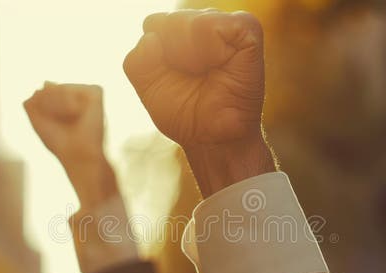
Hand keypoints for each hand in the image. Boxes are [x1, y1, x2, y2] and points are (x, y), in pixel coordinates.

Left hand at [24, 83, 117, 209]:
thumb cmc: (60, 143)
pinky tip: (79, 114)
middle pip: (47, 87)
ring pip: (58, 87)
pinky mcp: (96, 93)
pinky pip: (71, 88)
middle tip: (61, 125)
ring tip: (71, 121)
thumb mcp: (38, 123)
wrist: (78, 155)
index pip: (40, 92)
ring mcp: (86, 94)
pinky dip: (69, 103)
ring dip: (58, 107)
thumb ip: (32, 102)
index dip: (40, 109)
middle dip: (47, 106)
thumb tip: (46, 82)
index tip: (52, 126)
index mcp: (64, 101)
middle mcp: (76, 95)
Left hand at [124, 9, 274, 195]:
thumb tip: (151, 37)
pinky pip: (213, 24)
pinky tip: (219, 64)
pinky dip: (209, 49)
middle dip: (173, 56)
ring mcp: (226, 25)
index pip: (154, 23)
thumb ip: (137, 61)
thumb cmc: (186, 114)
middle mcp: (202, 23)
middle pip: (169, 20)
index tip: (174, 77)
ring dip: (191, 56)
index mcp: (178, 33)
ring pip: (190, 20)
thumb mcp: (149, 88)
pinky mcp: (247, 31)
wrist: (214, 138)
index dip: (157, 54)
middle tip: (193, 78)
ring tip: (207, 73)